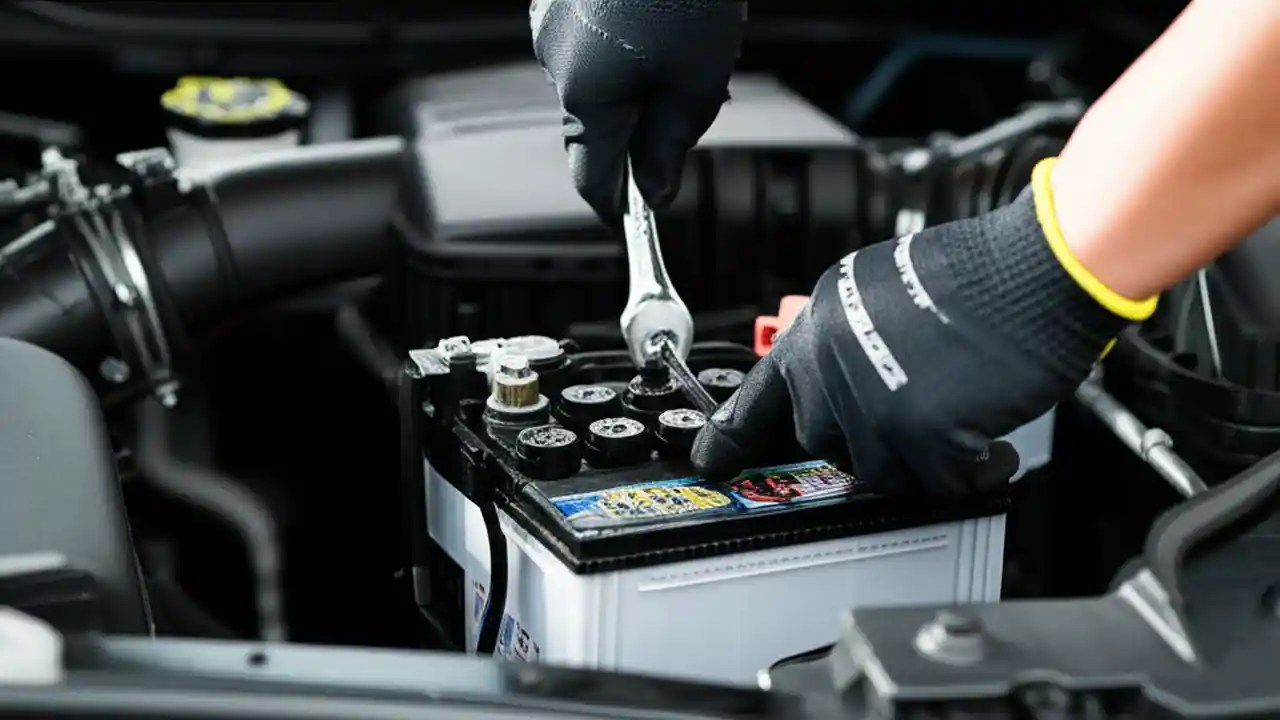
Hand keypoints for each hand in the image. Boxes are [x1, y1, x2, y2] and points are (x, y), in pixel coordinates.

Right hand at [531, 0, 744, 223]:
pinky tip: (655, 29)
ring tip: (678, 54)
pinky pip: (586, 48)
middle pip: (593, 129)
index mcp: (585, 96)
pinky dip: (618, 54)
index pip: (592, 181)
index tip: (634, 225)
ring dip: (630, 89)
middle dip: (636, 135)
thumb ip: (669, 144)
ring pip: (592, 85)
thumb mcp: (696, 81)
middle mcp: (554, 64)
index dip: (618, 210)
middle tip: (685, 113)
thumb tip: (655, 191)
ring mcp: (550, 28)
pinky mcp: (557, 3)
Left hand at [692, 176, 1148, 498]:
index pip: (760, 394)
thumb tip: (844, 385)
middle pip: (824, 439)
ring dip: (923, 458)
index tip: (710, 460)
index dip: (732, 436)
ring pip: (878, 470)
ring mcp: (871, 401)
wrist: (1038, 266)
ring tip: (963, 421)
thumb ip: (850, 341)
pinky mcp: (919, 433)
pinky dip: (971, 472)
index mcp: (821, 323)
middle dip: (868, 438)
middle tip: (917, 415)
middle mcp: (832, 361)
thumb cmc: (981, 273)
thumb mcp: (883, 291)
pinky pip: (937, 484)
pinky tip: (991, 445)